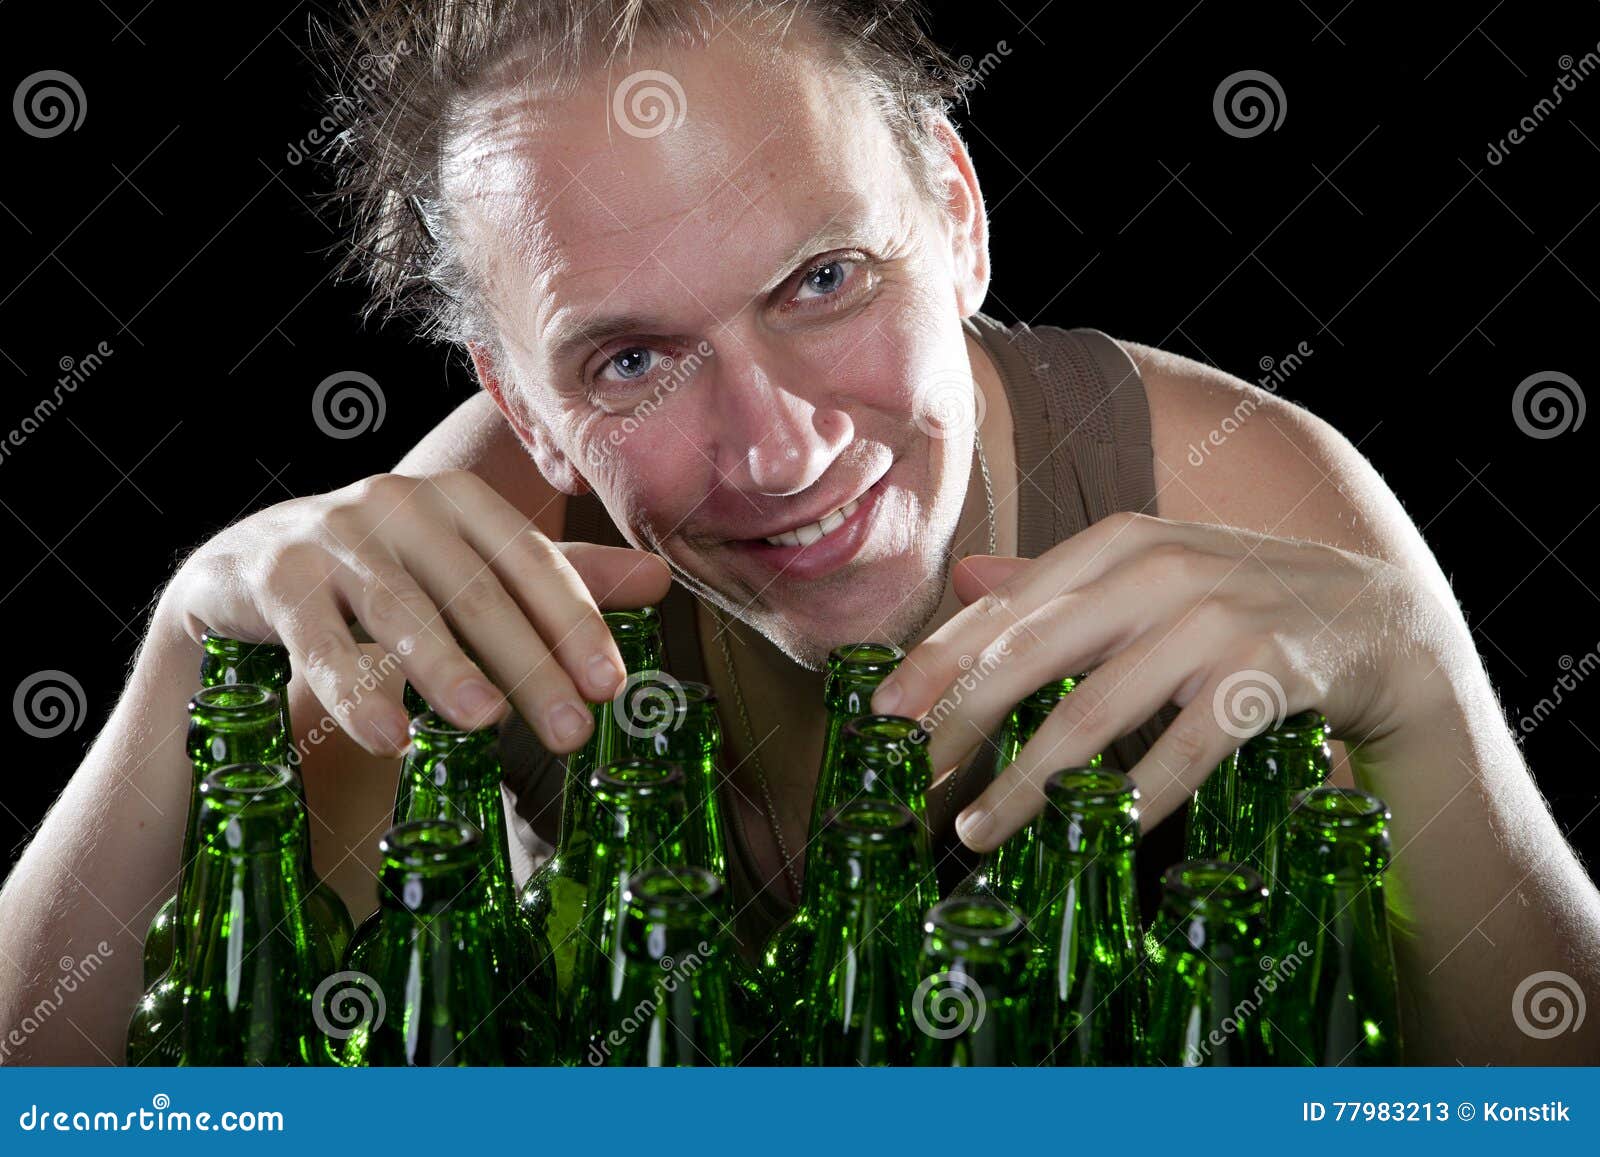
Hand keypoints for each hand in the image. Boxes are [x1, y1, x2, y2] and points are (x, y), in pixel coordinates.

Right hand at [165, 470, 670, 755]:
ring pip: (401, 610)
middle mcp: (398, 504)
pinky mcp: (273, 578)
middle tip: (570, 732)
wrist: (247, 573)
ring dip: (445, 668)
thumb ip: (556, 580)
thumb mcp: (469, 571)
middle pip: (476, 591)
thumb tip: (661, 580)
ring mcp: (331, 537)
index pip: (531, 561)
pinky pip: (319, 641)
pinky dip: (355, 691)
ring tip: (486, 722)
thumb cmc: (382, 576)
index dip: (575, 622)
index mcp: (457, 500)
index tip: (611, 686)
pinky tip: (389, 737)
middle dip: (528, 663)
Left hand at [870, 511, 1451, 848]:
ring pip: (1096, 712)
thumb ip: (1057, 584)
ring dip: (1029, 781)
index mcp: (1114, 546)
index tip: (877, 721)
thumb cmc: (1237, 603)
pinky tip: (1093, 836)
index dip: (932, 666)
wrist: (1378, 619)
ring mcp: (1213, 620)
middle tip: (908, 785)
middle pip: (1030, 656)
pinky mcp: (1265, 675)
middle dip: (959, 725)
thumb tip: (963, 579)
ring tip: (976, 833)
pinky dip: (1136, 797)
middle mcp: (1155, 571)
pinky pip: (1184, 751)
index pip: (1001, 610)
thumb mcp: (1147, 577)